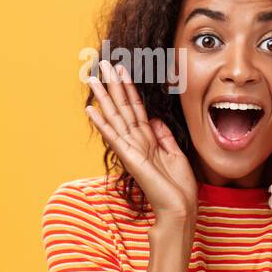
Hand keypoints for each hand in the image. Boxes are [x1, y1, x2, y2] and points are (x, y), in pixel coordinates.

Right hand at [86, 60, 197, 221]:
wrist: (179, 208)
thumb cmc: (178, 186)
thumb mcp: (175, 153)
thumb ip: (164, 136)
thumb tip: (154, 119)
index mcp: (148, 140)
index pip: (136, 110)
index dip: (129, 90)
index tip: (123, 71)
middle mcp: (136, 142)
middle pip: (123, 108)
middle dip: (114, 86)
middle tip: (103, 64)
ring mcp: (131, 150)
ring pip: (116, 117)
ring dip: (105, 98)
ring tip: (94, 78)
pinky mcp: (130, 158)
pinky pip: (114, 137)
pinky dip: (102, 123)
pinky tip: (91, 110)